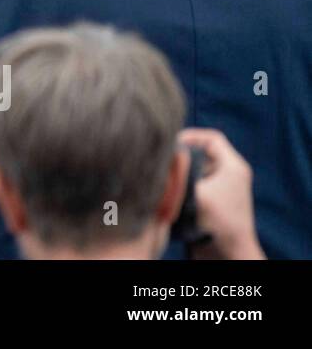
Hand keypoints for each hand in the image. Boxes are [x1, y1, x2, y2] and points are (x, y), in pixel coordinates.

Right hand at [177, 128, 265, 259]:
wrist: (230, 256)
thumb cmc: (219, 223)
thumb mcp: (197, 193)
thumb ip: (179, 173)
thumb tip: (157, 160)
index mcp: (233, 166)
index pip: (211, 137)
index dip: (190, 135)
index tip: (171, 143)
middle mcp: (229, 175)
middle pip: (201, 153)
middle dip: (182, 156)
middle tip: (164, 160)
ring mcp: (222, 190)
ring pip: (195, 170)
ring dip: (181, 172)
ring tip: (164, 176)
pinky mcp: (213, 203)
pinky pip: (194, 185)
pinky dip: (182, 185)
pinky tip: (170, 191)